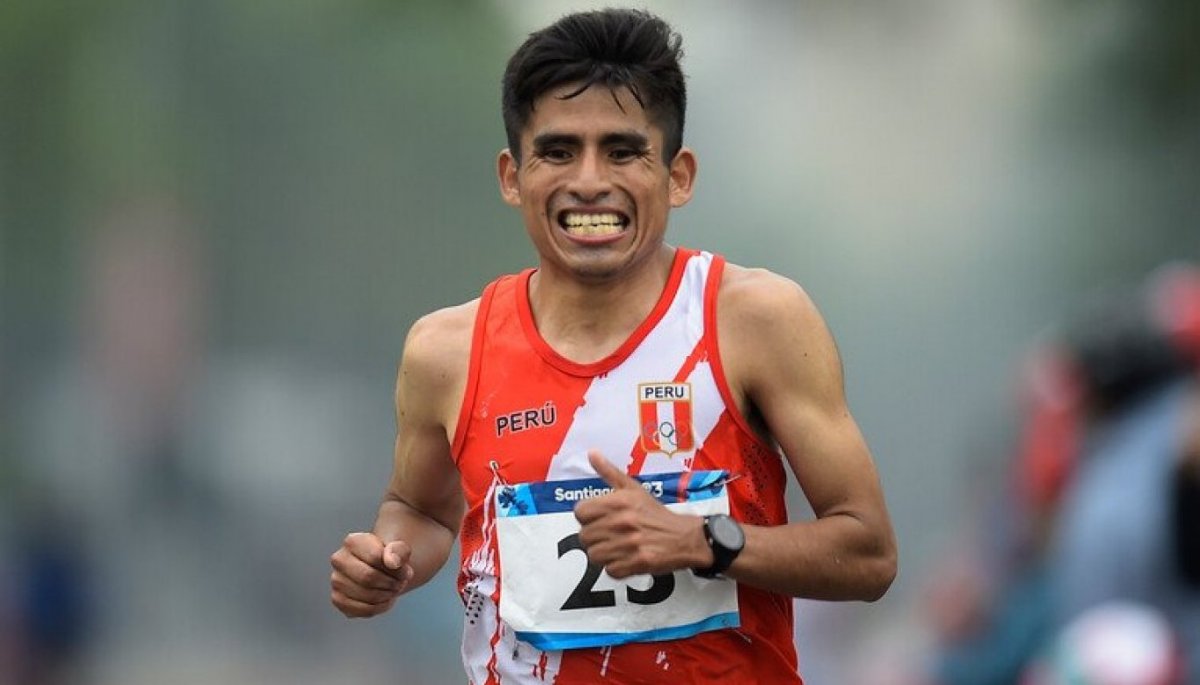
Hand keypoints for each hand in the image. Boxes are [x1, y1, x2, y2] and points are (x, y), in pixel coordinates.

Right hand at [330, 532, 414, 617]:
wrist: (380, 568)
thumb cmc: (389, 557)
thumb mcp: (399, 549)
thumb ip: (399, 550)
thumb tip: (392, 562)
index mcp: (352, 541)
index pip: (376, 557)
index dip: (397, 569)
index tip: (406, 572)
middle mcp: (339, 560)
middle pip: (369, 578)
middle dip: (391, 583)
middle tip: (401, 583)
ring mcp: (336, 580)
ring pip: (367, 595)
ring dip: (387, 595)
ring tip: (394, 590)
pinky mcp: (339, 599)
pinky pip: (363, 610)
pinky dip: (380, 607)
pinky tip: (385, 600)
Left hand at [574, 450, 709, 578]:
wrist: (685, 537)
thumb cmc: (656, 514)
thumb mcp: (634, 488)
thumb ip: (610, 472)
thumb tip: (592, 453)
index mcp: (619, 501)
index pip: (580, 512)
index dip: (587, 517)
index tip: (597, 519)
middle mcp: (623, 521)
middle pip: (584, 536)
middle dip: (595, 537)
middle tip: (609, 535)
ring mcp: (630, 543)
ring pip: (594, 555)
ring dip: (604, 554)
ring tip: (616, 548)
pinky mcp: (637, 562)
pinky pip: (610, 570)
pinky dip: (617, 567)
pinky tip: (626, 558)